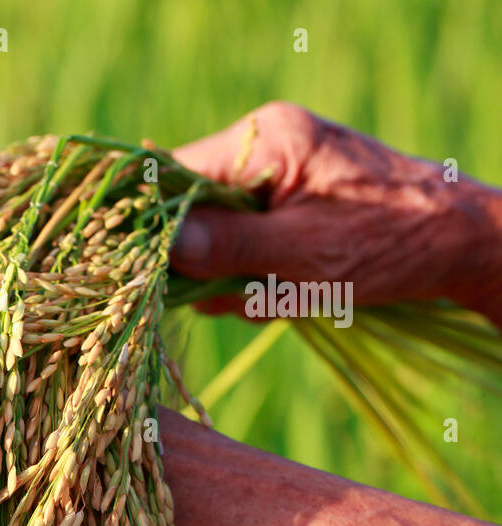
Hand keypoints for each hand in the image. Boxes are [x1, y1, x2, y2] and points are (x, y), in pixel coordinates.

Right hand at [171, 101, 501, 326]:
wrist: (462, 242)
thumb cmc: (390, 243)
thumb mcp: (303, 254)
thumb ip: (228, 247)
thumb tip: (161, 245)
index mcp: (266, 138)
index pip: (175, 175)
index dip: (155, 226)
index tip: (153, 274)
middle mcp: (267, 143)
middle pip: (191, 205)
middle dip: (204, 260)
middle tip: (231, 297)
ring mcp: (278, 170)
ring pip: (215, 228)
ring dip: (231, 274)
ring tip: (271, 297)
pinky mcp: (290, 197)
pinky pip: (243, 235)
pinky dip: (252, 271)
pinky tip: (280, 291)